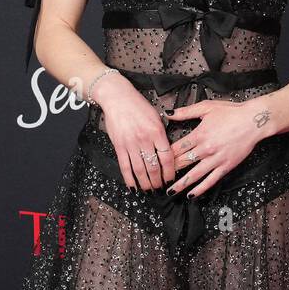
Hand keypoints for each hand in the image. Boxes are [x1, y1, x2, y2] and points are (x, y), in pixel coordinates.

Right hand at [94, 74, 175, 190]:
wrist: (118, 98)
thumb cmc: (138, 105)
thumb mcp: (156, 117)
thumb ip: (161, 135)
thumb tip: (166, 152)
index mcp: (157, 131)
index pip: (166, 157)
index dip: (169, 171)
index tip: (171, 179)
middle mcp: (144, 139)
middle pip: (153, 166)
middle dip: (158, 181)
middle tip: (160, 188)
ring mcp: (130, 144)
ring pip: (140, 169)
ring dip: (145, 183)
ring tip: (149, 191)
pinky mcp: (119, 146)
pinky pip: (125, 166)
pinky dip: (129, 179)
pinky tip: (133, 187)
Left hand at [163, 96, 265, 196]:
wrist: (254, 120)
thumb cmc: (231, 112)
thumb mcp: (206, 107)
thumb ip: (185, 112)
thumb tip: (168, 114)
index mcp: (198, 134)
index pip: (176, 148)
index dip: (164, 157)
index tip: (155, 163)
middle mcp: (205, 148)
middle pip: (182, 163)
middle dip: (168, 172)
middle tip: (158, 180)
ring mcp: (216, 159)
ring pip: (194, 175)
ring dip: (181, 185)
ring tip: (170, 192)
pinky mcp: (226, 166)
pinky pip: (211, 180)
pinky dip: (201, 189)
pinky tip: (192, 195)